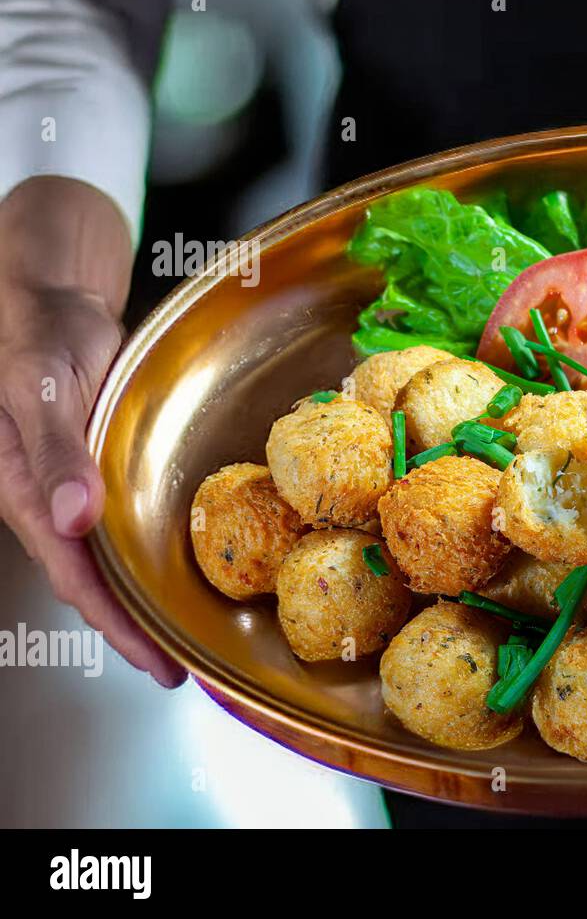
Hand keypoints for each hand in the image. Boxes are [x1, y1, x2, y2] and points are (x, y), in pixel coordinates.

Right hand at [0, 177, 184, 685]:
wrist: (52, 298)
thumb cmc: (40, 335)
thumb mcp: (42, 385)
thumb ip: (54, 451)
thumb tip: (72, 519)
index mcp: (27, 491)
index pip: (74, 576)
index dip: (116, 623)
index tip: (157, 661)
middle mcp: (49, 500)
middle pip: (92, 582)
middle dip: (133, 629)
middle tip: (180, 667)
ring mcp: (72, 489)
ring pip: (106, 561)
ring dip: (139, 601)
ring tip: (179, 638)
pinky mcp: (97, 472)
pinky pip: (119, 528)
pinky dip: (143, 557)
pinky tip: (170, 571)